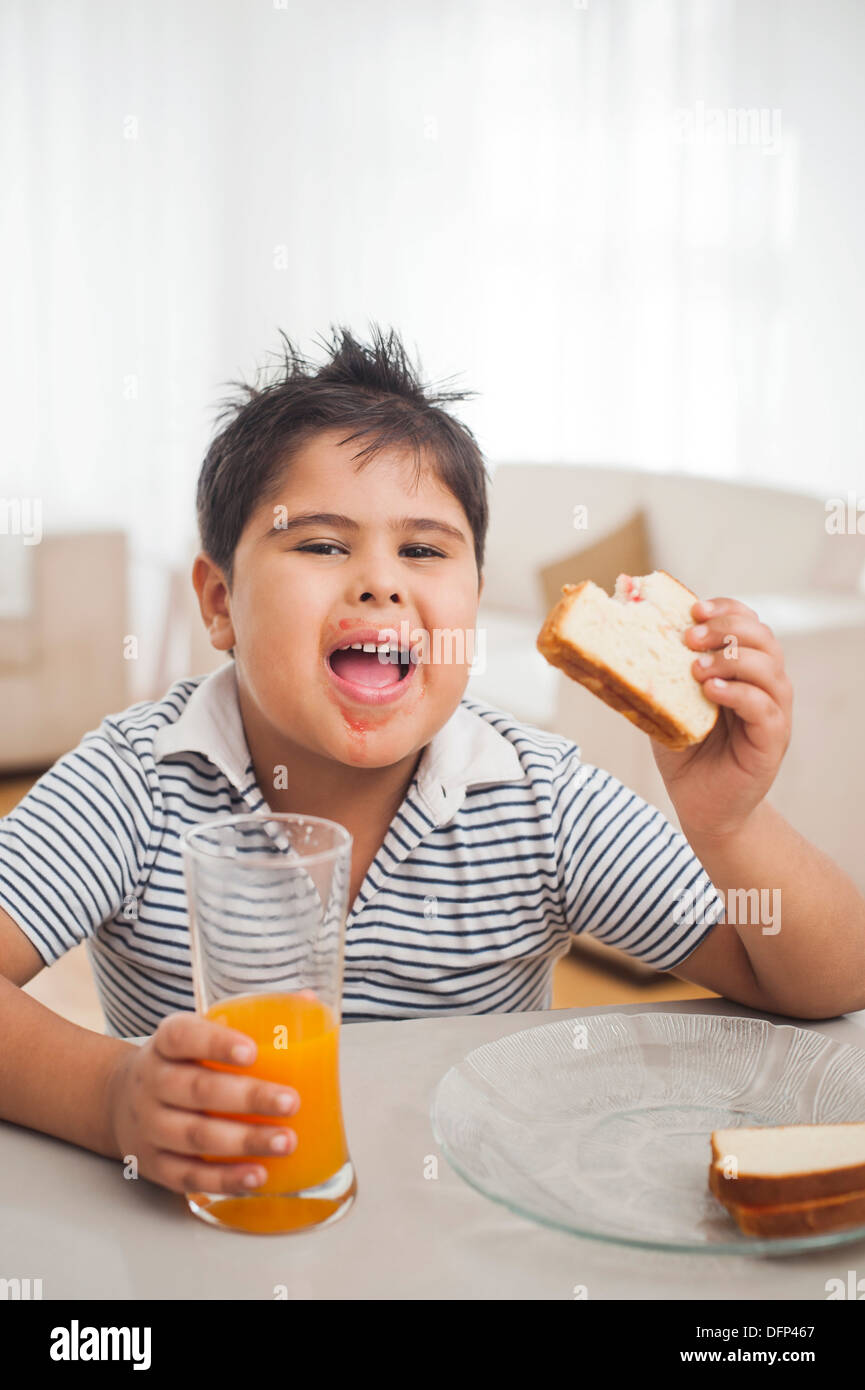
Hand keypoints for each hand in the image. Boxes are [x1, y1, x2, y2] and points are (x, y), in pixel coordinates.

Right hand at [105, 1011, 300, 1195]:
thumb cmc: (180, 1064)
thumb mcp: (198, 1034)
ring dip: (244, 1141)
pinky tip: (258, 1175)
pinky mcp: (154, 1165)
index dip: (216, 1043)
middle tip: (291, 1102)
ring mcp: (150, 1127)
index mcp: (165, 1044)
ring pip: (196, 1136)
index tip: (252, 1050)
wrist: (120, 1100)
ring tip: (285, 1141)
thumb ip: (248, 1019)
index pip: (182, 1037)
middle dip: (248, 1098)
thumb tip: (308, 1001)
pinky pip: (189, 1176)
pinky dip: (225, 1179)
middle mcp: (152, 1083)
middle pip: (197, 1090)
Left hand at [650, 597, 792, 838]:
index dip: (725, 609)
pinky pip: (765, 707)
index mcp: (743, 669)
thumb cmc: (686, 754)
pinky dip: (739, 693)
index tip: (693, 609)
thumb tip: (625, 642)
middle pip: (762, 638)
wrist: (702, 807)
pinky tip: (712, 692)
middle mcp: (764, 685)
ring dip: (731, 660)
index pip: (747, 623)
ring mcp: (773, 712)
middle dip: (726, 628)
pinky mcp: (772, 740)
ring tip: (696, 669)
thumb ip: (661, 677)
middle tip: (690, 638)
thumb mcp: (669, 706)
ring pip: (769, 668)